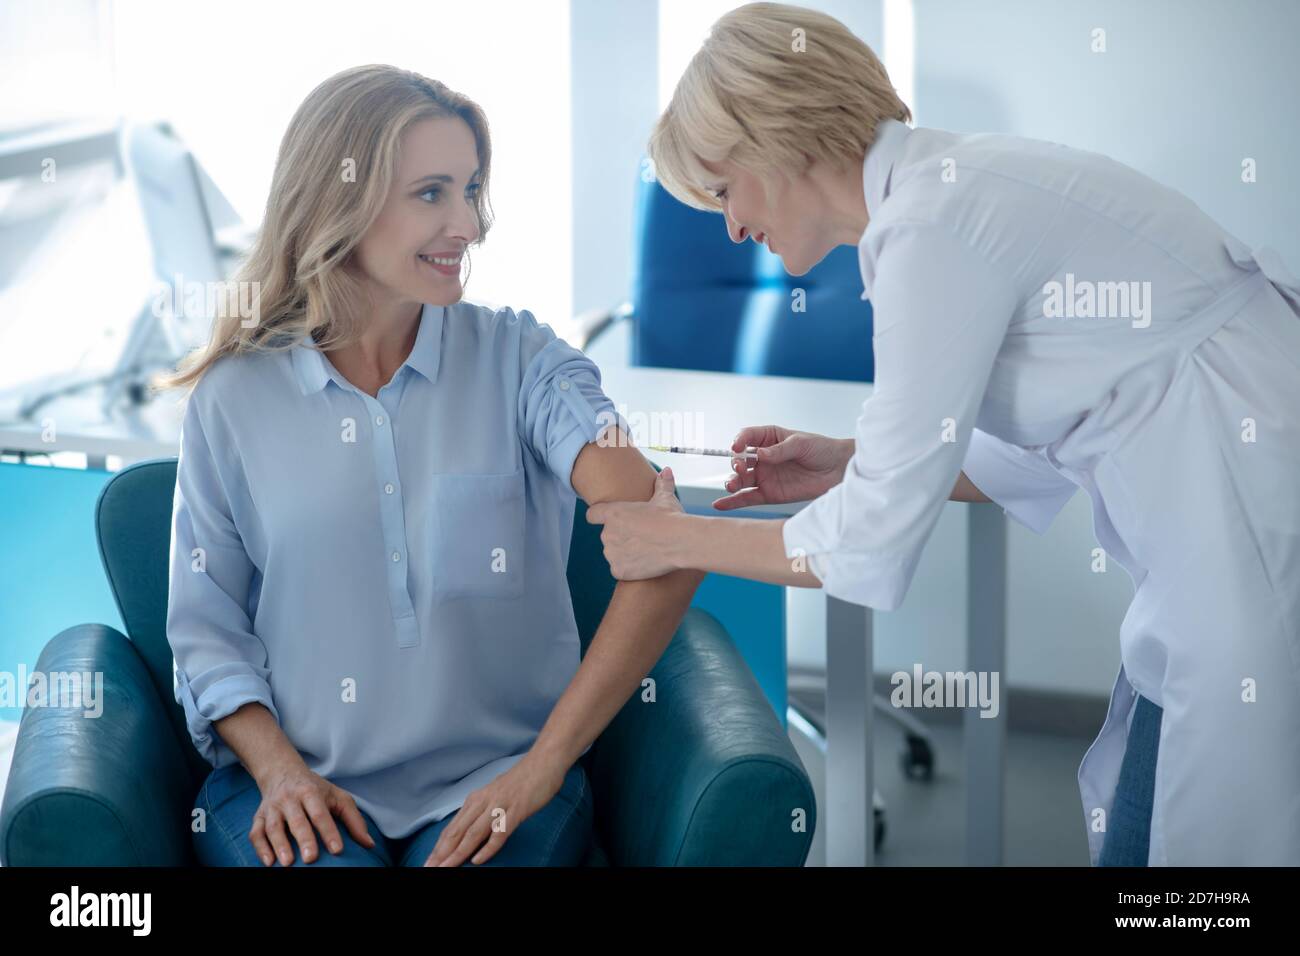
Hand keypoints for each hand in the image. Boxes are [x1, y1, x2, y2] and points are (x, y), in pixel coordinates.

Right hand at [250, 761, 375, 865]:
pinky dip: (261, 848)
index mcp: (311, 792)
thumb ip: (354, 820)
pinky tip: (269, 862)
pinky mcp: (258, 816)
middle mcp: (290, 798)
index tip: (337, 849)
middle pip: (297, 820)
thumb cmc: (316, 789)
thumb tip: (369, 844)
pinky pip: (256, 833)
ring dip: (279, 845)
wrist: (282, 772)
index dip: (329, 831)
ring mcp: (272, 808)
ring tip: (287, 863)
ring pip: (273, 827)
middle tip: (311, 859)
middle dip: (304, 839)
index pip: (321, 813)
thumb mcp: (338, 797)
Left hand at [425, 755, 567, 865]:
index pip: (452, 828)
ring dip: (458, 853)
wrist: (543, 762)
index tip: (428, 861)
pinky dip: (488, 847)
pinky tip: (478, 859)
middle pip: (457, 832)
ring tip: (446, 868)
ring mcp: (499, 806)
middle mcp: (483, 802)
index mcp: (476, 799)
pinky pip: (499, 832)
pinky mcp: (516, 810)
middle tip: (428, 868)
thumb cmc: (521, 781)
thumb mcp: (495, 796)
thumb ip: (482, 813)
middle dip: (441, 853)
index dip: (438, 847)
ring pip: (473, 834)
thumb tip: (469, 833)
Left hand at [585, 467, 685, 579]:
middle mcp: (607, 533)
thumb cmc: (671, 518)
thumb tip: (667, 471)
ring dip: (623, 553)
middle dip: (620, 536)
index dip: (599, 516)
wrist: (680, 542)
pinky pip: (619, 569)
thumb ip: (662, 484)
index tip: (607, 520)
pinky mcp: (619, 570)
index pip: (592, 515)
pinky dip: (628, 569)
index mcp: (613, 514)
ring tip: (644, 551)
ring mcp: (612, 553)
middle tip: (640, 537)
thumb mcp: (665, 498)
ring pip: (613, 554)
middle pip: (607, 536)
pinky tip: (643, 564)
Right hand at [713, 425, 852, 510]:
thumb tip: (761, 455)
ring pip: (741, 479)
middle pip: (739, 459)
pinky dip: (733, 502)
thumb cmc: (821, 450)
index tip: (736, 447)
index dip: (738, 441)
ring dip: (732, 481)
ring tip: (731, 485)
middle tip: (740, 467)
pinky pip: (748, 498)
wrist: (838, 470)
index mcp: (769, 438)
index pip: (746, 437)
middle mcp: (762, 457)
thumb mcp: (802, 443)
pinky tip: (719, 504)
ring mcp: (765, 476)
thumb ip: (781, 450)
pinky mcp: (769, 494)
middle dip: (735, 463)